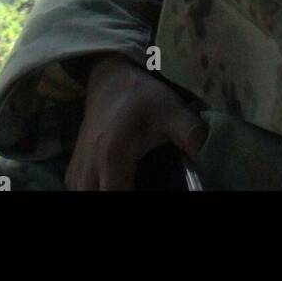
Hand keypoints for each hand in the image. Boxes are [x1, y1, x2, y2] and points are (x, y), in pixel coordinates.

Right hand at [65, 54, 206, 191]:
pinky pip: (77, 189)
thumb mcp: (172, 110)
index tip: (154, 191)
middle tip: (140, 187)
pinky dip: (92, 191)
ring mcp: (78, 165)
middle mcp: (90, 165)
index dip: (131, 205)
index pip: (116, 198)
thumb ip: (192, 133)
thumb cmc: (142, 96)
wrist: (111, 77)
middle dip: (115, 201)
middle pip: (94, 200)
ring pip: (82, 194)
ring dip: (102, 194)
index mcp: (113, 156)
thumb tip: (208, 155)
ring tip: (127, 186)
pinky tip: (110, 186)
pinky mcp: (73, 164)